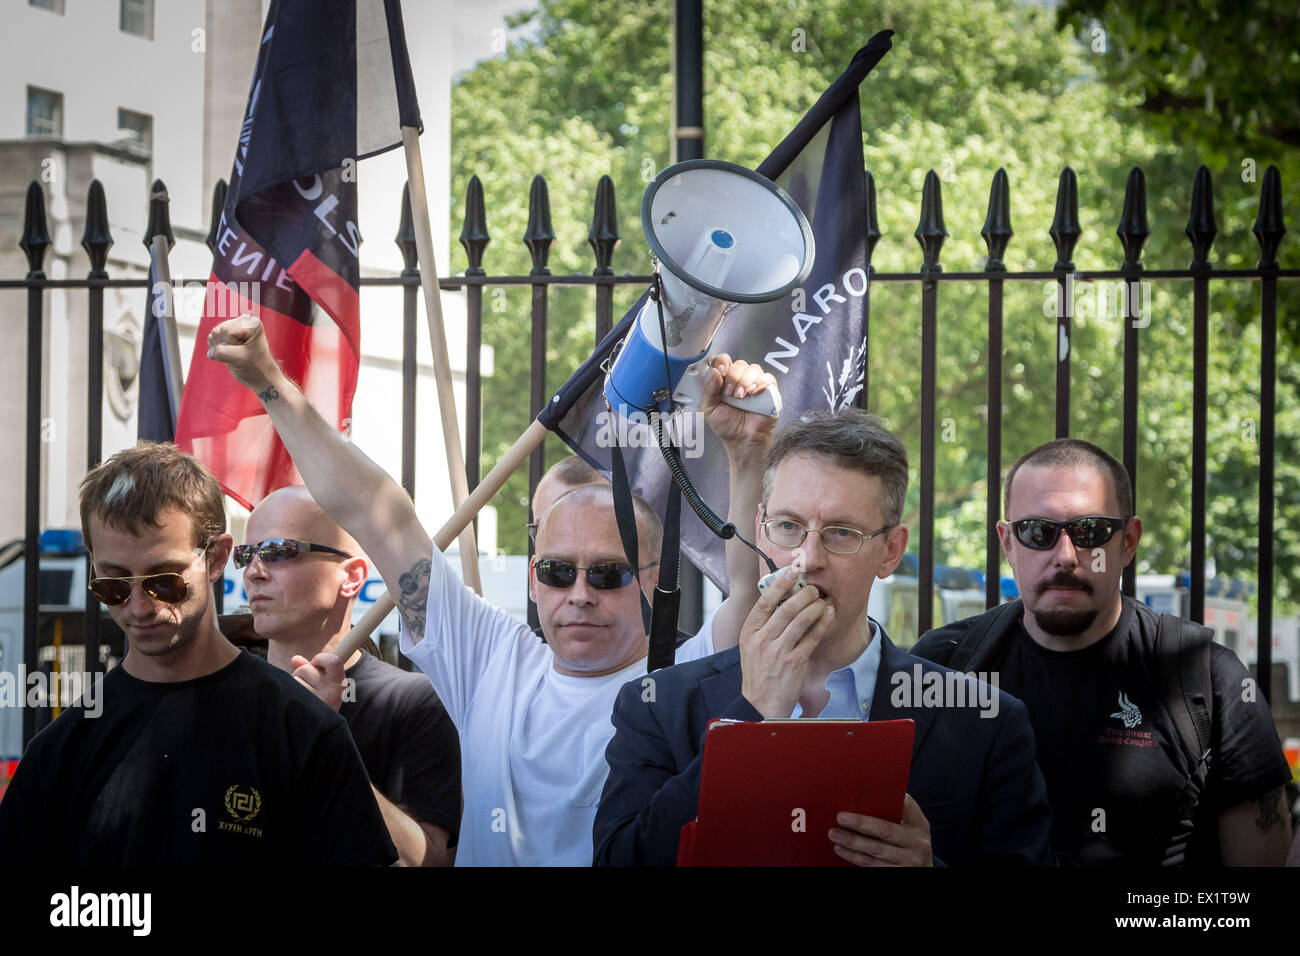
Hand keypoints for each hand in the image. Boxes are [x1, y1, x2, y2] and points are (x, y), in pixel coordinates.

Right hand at [207, 314, 280, 393]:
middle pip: (218, 332)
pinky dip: (218, 350)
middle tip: (240, 354)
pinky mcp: (226, 335)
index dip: (232, 345)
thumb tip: (210, 352)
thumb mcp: (240, 360)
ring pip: (213, 335)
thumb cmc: (256, 367)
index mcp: (251, 323)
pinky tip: (231, 353)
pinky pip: (211, 339)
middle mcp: (242, 322)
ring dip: (221, 349)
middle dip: (225, 347)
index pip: (227, 331)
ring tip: (237, 354)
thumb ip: (222, 353)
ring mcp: (233, 327)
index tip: (246, 351)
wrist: (259, 375)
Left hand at [291, 652, 345, 711]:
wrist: (316, 735)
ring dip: (293, 686)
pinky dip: (287, 694)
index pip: (333, 661)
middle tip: (304, 689)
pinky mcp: (305, 708)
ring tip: (299, 699)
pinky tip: (294, 705)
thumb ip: (309, 670)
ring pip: (295, 679)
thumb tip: (295, 659)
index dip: (320, 658)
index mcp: (340, 685)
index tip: (314, 664)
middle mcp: (332, 693)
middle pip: (306, 669)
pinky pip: (289, 690)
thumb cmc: (317, 706)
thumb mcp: (320, 686)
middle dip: (299, 675)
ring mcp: (319, 702)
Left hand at [701, 354, 777, 452]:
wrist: (742, 441)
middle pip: (739, 364)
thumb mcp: (709, 409)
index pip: (724, 361)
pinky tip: (752, 393)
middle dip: (733, 377)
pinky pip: (768, 378)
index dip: (721, 363)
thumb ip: (708, 390)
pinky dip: (760, 383)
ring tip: (740, 397)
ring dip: (745, 380)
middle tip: (729, 393)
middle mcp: (740, 380)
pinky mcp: (769, 391)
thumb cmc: (727, 426)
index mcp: (725, 381)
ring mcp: (755, 384)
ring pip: (753, 368)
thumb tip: (714, 372)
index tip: (719, 372)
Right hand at [738, 566, 834, 717]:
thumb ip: (763, 626)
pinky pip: (812, 636)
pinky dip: (822, 623)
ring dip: (814, 606)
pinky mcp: (795, 662)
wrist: (762, 704)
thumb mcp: (751, 647)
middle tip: (812, 589)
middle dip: (803, 594)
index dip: (778, 586)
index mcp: (749, 634)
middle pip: (786, 609)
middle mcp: (762, 641)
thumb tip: (782, 600)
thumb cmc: (759, 673)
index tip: (790, 574)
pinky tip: (827, 615)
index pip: (764, 603)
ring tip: (821, 600)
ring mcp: (779, 652)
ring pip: (801, 620)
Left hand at [829, 793, 933, 866]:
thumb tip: (866, 797)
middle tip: (840, 817)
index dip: (891, 798)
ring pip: (876, 850)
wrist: (922, 869)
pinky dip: (854, 857)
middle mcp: (917, 843)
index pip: (907, 806)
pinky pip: (872, 865)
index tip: (869, 792)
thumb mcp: (911, 827)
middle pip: (885, 830)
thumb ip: (897, 813)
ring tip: (834, 834)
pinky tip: (841, 849)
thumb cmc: (909, 842)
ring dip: (852, 842)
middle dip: (861, 823)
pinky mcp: (898, 873)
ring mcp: (909, 862)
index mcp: (919, 825)